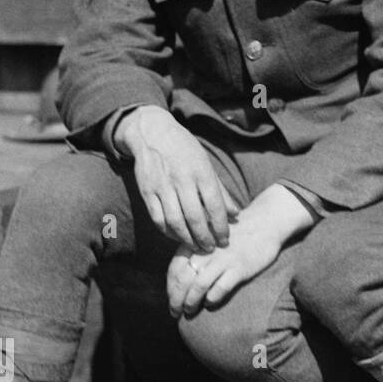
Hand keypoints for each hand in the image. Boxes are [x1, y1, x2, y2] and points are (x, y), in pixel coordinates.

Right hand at [116, 106, 238, 250]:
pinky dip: (168, 232)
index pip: (215, 205)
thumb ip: (221, 190)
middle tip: (211, 248)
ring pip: (175, 221)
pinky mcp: (146, 191)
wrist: (153, 133)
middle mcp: (182, 180)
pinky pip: (158, 218)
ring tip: (196, 246)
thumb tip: (236, 213)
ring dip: (187, 239)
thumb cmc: (185, 149)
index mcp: (201, 172)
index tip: (225, 240)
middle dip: (205, 237)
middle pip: (195, 217)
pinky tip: (178, 236)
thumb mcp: (207, 164)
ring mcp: (162, 186)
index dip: (221, 226)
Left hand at [167, 184, 312, 316]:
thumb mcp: (211, 236)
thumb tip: (181, 277)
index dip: (170, 288)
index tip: (171, 300)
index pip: (174, 269)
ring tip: (189, 312)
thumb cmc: (237, 233)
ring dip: (191, 302)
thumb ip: (196, 252)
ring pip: (198, 285)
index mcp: (197, 242)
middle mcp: (207, 251)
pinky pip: (220, 287)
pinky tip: (210, 304)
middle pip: (183, 279)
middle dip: (176, 299)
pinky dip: (212, 298)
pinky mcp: (240, 267)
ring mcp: (223, 259)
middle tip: (175, 313)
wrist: (266, 222)